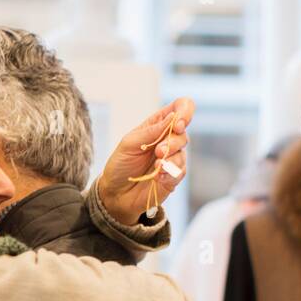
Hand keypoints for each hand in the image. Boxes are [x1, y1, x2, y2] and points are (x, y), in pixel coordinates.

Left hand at [96, 98, 193, 222]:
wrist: (115, 193)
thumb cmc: (120, 164)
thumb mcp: (129, 143)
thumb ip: (151, 131)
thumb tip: (173, 117)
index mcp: (157, 125)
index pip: (180, 108)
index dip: (184, 111)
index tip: (178, 124)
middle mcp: (168, 140)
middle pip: (183, 134)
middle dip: (173, 142)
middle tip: (158, 152)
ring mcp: (172, 158)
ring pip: (183, 154)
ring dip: (170, 160)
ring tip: (156, 166)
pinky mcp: (173, 177)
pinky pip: (180, 172)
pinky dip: (169, 174)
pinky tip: (157, 177)